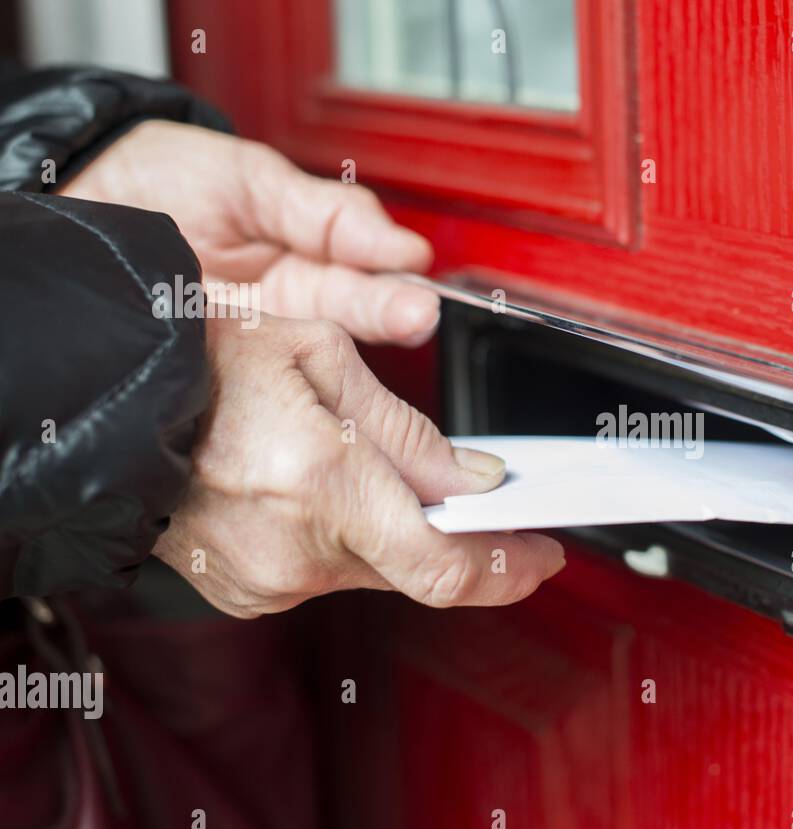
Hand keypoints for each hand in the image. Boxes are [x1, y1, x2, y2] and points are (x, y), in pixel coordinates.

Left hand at [60, 120, 439, 345]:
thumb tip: (399, 242)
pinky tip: (307, 367)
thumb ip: (322, 212)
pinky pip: (258, 379)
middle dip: (389, 312)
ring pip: (314, 354)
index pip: (369, 277)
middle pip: (353, 319)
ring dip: (348, 348)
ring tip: (386, 327)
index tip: (413, 269)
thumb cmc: (156, 180)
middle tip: (415, 312)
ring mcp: (257, 344)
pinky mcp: (220, 372)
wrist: (71, 200)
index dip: (394, 277)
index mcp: (307, 264)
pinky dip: (284, 376)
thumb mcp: (248, 178)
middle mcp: (290, 311)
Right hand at [154, 315, 565, 616]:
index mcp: (323, 487)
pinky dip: (342, 533)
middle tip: (474, 497)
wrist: (108, 400)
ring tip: (362, 464)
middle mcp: (297, 551)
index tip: (544, 555)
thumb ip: (411, 433)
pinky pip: (324, 568)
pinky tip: (321, 488)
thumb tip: (474, 477)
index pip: (445, 565)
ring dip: (390, 525)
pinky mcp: (246, 591)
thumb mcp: (323, 359)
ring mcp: (267, 580)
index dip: (509, 568)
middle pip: (415, 564)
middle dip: (452, 531)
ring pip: (370, 564)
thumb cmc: (204, 364)